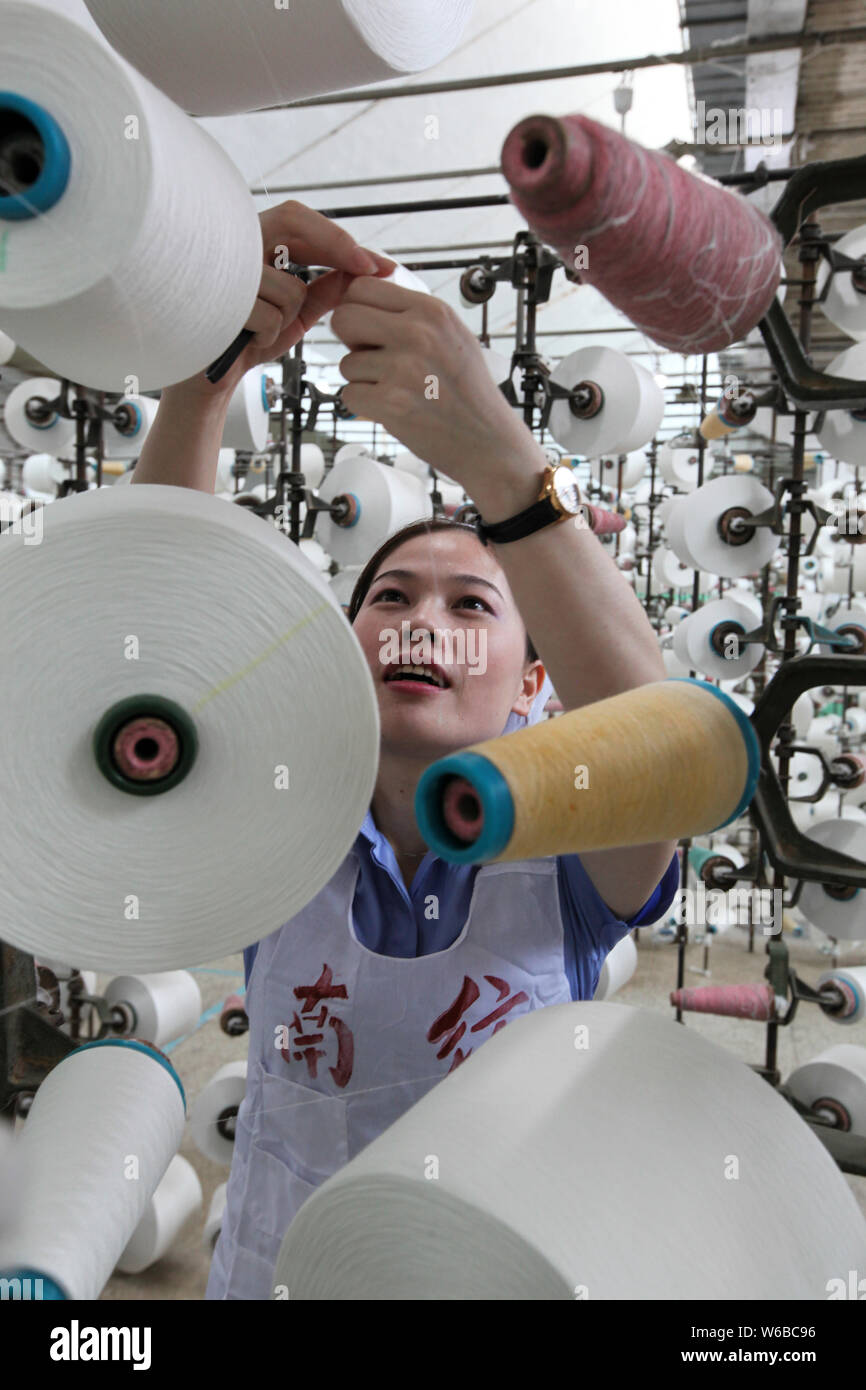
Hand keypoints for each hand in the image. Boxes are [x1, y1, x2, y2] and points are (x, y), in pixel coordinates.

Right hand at [168, 201, 396, 400]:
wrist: (208, 377)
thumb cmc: (247, 338)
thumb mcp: (295, 312)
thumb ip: (324, 291)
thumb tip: (362, 273)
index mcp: (253, 242)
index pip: (299, 219)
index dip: (339, 237)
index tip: (375, 262)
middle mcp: (234, 244)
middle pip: (291, 219)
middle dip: (336, 246)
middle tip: (369, 270)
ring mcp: (222, 269)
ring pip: (289, 286)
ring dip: (287, 317)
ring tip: (263, 329)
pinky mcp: (218, 300)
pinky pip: (269, 316)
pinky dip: (267, 335)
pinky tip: (248, 339)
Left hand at [332, 277, 542, 489]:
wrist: (489, 442)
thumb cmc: (470, 393)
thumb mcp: (453, 335)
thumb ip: (413, 315)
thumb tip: (364, 301)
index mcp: (433, 311)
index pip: (363, 287)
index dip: (357, 308)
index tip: (368, 327)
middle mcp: (418, 334)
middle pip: (343, 318)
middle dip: (349, 340)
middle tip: (372, 357)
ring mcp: (403, 368)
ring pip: (346, 363)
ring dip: (363, 379)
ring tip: (397, 389)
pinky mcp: (391, 403)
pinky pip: (350, 395)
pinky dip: (365, 406)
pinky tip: (392, 409)